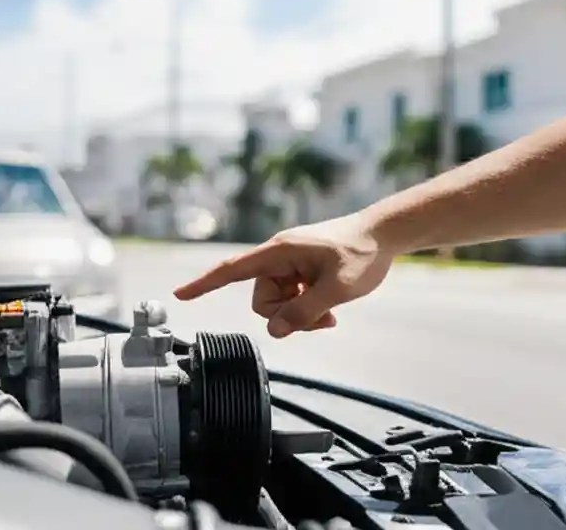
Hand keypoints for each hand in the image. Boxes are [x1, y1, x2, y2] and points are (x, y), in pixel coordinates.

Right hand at [173, 213, 395, 337]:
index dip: (205, 284)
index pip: (233, 269)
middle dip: (287, 316)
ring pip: (279, 303)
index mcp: (279, 251)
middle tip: (323, 320)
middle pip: (262, 300)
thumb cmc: (362, 254)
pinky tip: (332, 307)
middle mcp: (279, 256)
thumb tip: (275, 330)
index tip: (180, 294)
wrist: (385, 235)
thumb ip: (304, 311)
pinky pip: (292, 298)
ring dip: (302, 314)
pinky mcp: (302, 271)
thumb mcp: (337, 289)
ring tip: (331, 313)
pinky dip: (308, 307)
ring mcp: (291, 264)